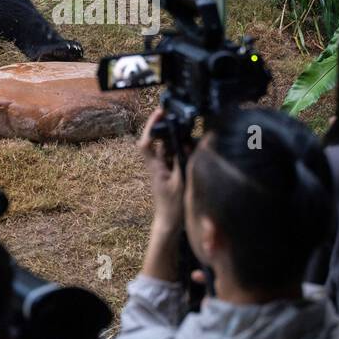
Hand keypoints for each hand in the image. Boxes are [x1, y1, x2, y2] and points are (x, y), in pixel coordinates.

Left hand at [139, 108, 183, 233]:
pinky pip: (174, 156)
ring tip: (190, 132)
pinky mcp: (170, 173)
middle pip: (158, 141)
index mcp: (155, 167)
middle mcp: (157, 166)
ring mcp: (163, 169)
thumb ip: (183, 164)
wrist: (169, 224)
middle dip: (167, 128)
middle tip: (179, 118)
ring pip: (168, 148)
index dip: (151, 127)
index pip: (146, 143)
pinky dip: (182, 150)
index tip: (160, 113)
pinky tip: (193, 147)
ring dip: (177, 139)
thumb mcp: (181, 185)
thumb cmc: (173, 208)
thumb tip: (186, 145)